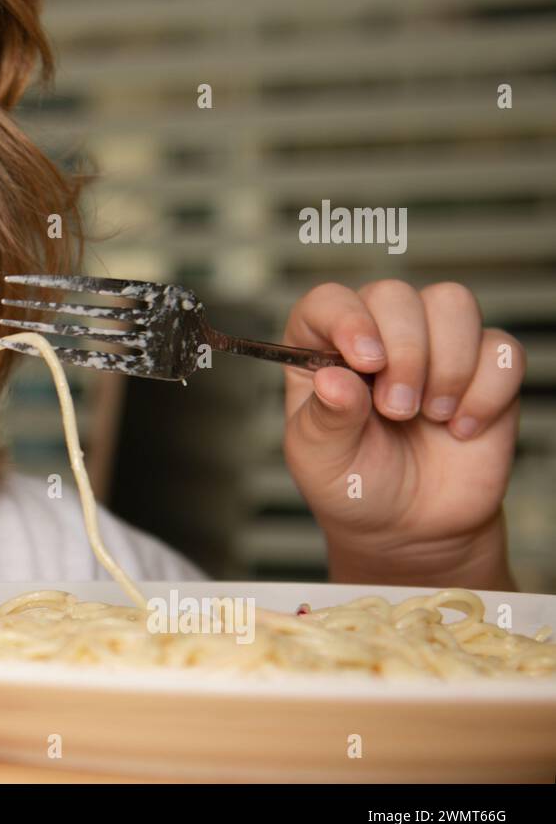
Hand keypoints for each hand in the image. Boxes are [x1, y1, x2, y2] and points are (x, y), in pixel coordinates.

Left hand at [280, 280, 523, 587]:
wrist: (410, 528)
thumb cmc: (354, 486)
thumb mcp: (321, 461)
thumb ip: (325, 418)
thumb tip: (333, 379)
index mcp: (321, 349)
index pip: (328, 302)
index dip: (347, 318)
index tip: (364, 361)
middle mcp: (377, 335)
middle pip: (395, 295)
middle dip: (404, 353)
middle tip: (397, 410)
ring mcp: (433, 347)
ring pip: (453, 304)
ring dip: (447, 364)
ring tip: (429, 416)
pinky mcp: (484, 369)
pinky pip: (502, 348)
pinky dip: (487, 391)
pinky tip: (461, 428)